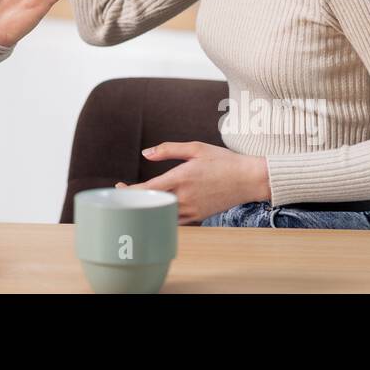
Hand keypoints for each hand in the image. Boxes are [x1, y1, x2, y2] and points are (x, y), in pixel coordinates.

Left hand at [116, 143, 270, 223]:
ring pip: (161, 216)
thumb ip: (168, 149)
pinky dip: (163, 216)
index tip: (120, 188)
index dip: (130, 191)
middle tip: (123, 195)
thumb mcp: (195, 148)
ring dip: (148, 210)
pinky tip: (158, 208)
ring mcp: (192, 210)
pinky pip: (175, 221)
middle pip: (151, 204)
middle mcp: (184, 197)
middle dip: (135, 201)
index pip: (148, 189)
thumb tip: (145, 153)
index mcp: (181, 178)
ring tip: (137, 202)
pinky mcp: (199, 217)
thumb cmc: (223, 161)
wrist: (249, 179)